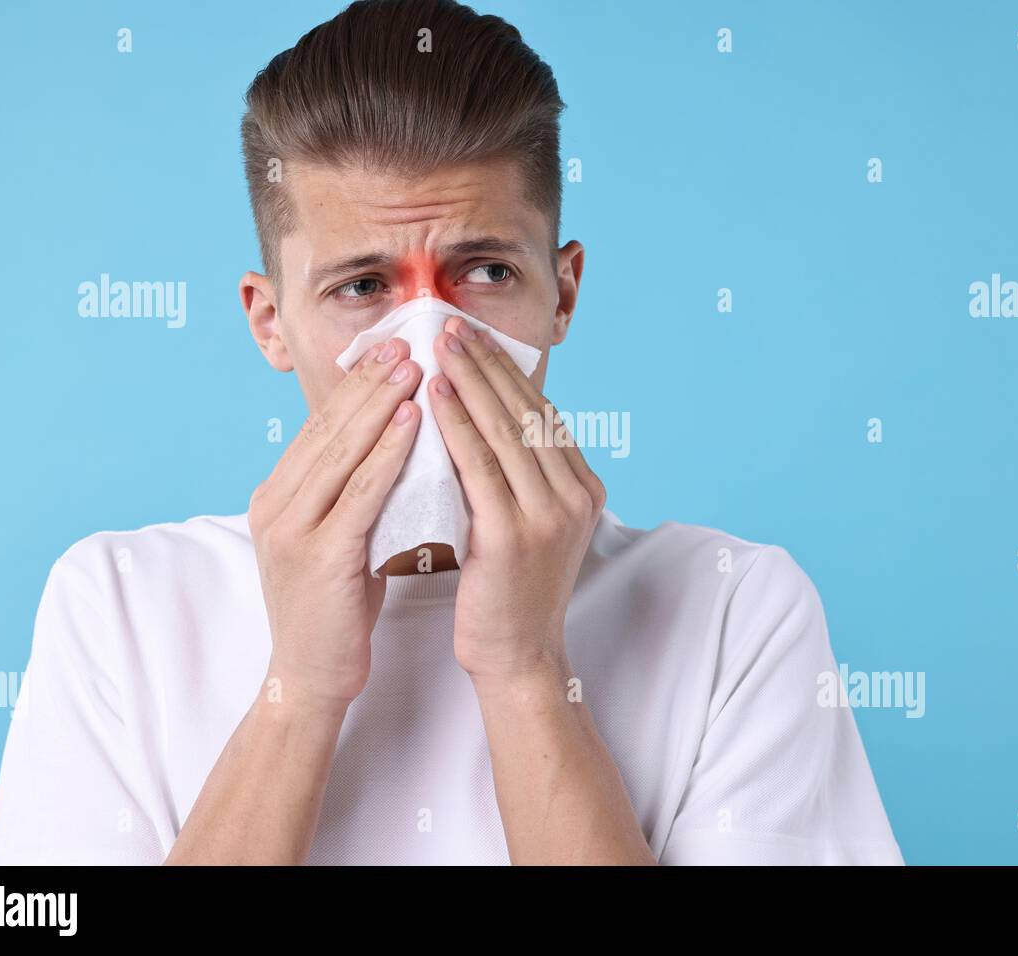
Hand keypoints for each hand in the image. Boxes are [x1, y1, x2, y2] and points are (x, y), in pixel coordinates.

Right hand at [247, 339, 421, 711]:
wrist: (310, 677)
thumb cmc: (335, 608)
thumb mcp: (338, 537)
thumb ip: (353, 493)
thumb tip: (396, 444)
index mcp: (277, 495)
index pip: (322, 425)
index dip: (358, 384)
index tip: (393, 348)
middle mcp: (276, 503)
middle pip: (329, 427)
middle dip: (371, 380)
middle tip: (409, 340)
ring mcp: (292, 528)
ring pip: (342, 450)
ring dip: (382, 402)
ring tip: (417, 365)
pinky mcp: (319, 555)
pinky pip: (360, 492)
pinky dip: (388, 452)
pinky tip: (414, 423)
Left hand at [429, 316, 605, 681]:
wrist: (518, 657)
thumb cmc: (511, 591)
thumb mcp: (528, 523)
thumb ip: (519, 477)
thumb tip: (484, 420)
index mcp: (584, 488)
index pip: (542, 413)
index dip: (506, 371)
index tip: (473, 336)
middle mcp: (576, 496)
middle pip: (526, 412)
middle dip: (487, 363)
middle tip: (451, 323)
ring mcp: (550, 515)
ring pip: (505, 430)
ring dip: (470, 380)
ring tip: (439, 344)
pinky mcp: (516, 535)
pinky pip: (479, 466)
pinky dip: (456, 424)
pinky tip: (434, 395)